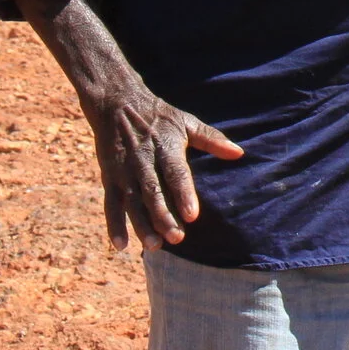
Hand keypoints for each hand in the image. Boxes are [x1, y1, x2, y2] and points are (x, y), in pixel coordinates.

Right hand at [16, 0, 243, 252]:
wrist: (117, 103)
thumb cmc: (159, 116)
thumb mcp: (186, 122)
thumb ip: (212, 140)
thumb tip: (239, 153)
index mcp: (165, 147)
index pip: (176, 174)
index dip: (184, 195)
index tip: (192, 216)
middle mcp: (142, 161)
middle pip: (153, 193)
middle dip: (163, 217)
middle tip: (176, 238)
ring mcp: (123, 171)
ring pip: (131, 202)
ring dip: (141, 225)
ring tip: (154, 246)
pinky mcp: (109, 177)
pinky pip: (110, 204)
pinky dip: (114, 225)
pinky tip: (121, 246)